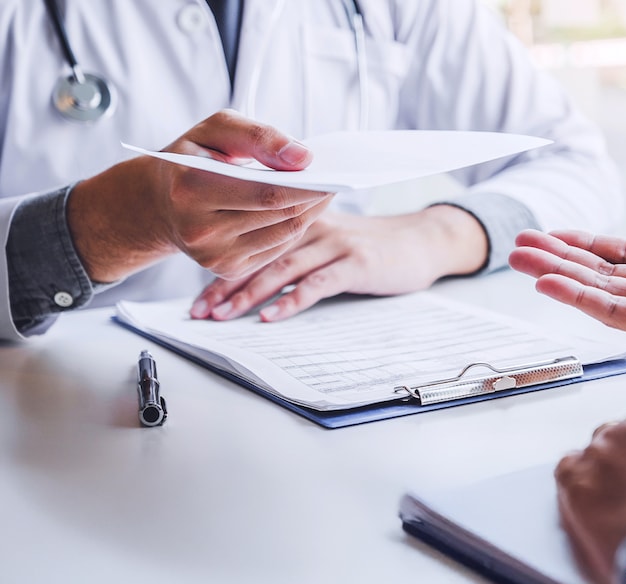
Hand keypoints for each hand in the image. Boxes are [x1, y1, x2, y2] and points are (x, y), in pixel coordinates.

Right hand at [67, 109, 332, 282]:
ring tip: (323, 190)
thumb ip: (259, 135)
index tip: (332, 171)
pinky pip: (277, 248)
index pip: (268, 192)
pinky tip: (302, 209)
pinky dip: (295, 227)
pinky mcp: (226, 269)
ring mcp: (213, 255)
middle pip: (281, 214)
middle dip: (315, 196)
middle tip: (336, 178)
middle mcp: (199, 229)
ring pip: (285, 234)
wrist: (159, 202)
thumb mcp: (216, 129)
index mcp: (190, 188)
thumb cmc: (194, 157)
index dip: (308, 184)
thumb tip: (304, 158)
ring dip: (311, 212)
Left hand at [189, 204, 486, 320]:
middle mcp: (313, 226)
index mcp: (301, 219)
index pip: (252, 243)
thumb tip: (253, 282)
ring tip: (224, 316)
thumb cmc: (374, 246)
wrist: (422, 240)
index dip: (221, 271)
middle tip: (200, 312)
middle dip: (225, 285)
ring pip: (282, 267)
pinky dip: (291, 301)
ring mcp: (336, 243)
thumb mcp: (330, 240)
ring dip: (249, 294)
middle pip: (259, 255)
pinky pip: (317, 283)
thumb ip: (296, 250)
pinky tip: (271, 317)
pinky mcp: (357, 263)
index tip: (198, 301)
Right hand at [509, 145, 625, 357]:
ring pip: (602, 293)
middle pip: (603, 274)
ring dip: (559, 276)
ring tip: (520, 260)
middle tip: (518, 247)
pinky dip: (580, 297)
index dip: (585, 244)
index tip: (551, 235)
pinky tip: (549, 282)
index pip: (623, 255)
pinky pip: (617, 313)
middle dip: (560, 260)